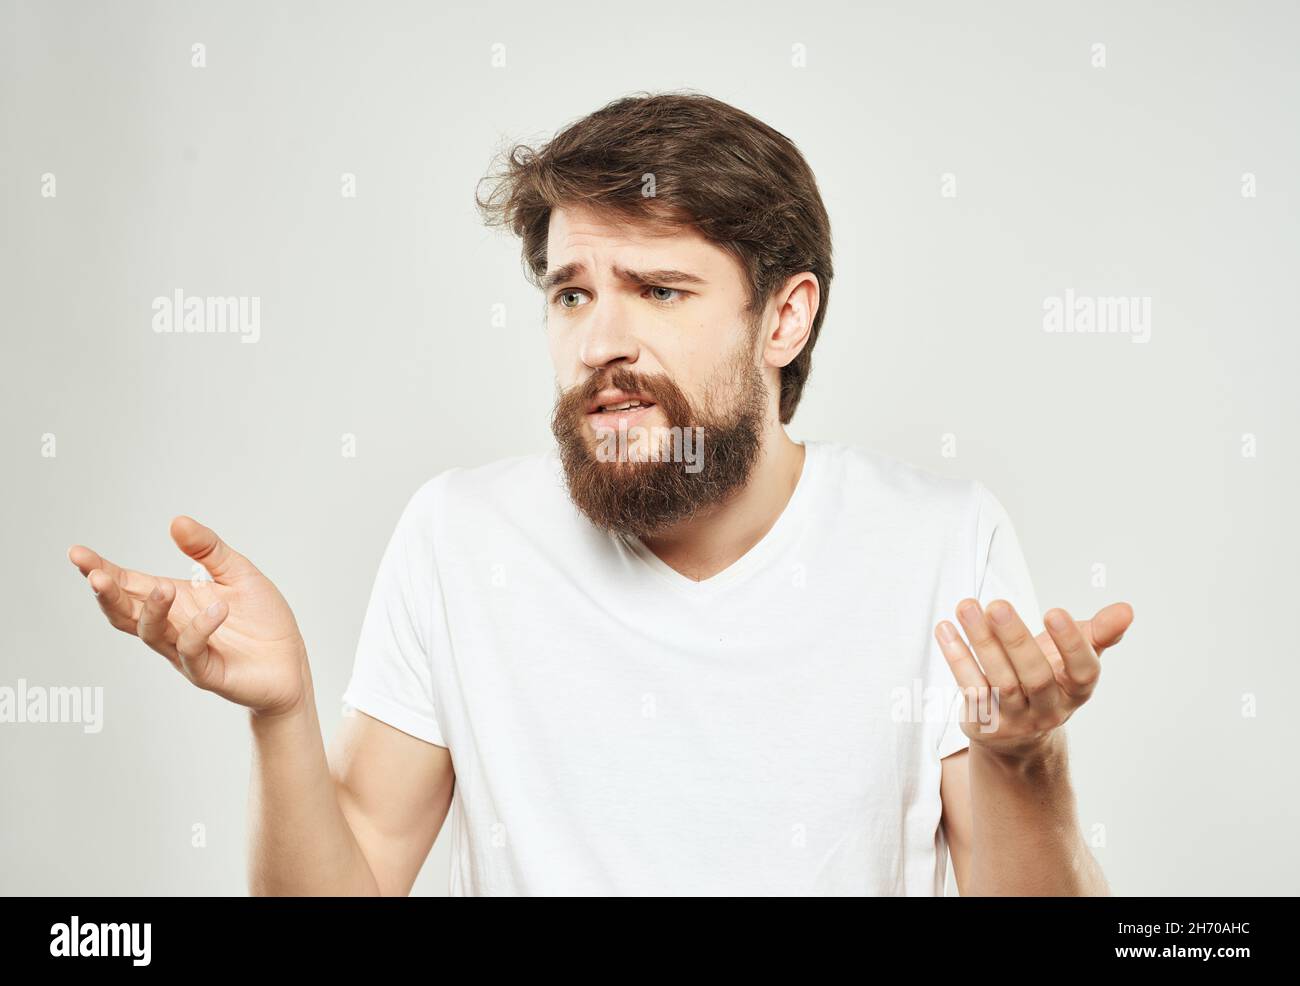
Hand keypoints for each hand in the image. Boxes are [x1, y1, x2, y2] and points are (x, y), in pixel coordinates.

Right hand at [67, 517, 309, 717]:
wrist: (291, 665)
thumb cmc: (262, 620)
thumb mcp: (238, 573)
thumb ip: (208, 549)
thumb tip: (176, 521)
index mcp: (175, 601)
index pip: (129, 584)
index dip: (102, 569)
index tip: (76, 553)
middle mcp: (172, 627)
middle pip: (125, 612)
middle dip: (107, 594)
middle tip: (95, 575)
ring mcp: (186, 652)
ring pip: (151, 634)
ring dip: (152, 609)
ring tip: (164, 587)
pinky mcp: (207, 673)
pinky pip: (192, 652)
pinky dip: (200, 629)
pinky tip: (218, 609)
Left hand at [934, 599, 1133, 757]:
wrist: (1016, 737)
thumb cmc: (1048, 679)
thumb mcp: (1073, 658)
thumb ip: (1099, 633)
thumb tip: (1126, 609)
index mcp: (1076, 691)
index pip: (1083, 672)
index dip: (1072, 645)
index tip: (1055, 611)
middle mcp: (1048, 709)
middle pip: (1034, 676)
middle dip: (1016, 639)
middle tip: (997, 604)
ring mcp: (1014, 718)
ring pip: (999, 681)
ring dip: (981, 642)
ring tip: (966, 606)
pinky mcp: (984, 722)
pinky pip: (970, 688)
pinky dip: (957, 657)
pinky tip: (945, 628)